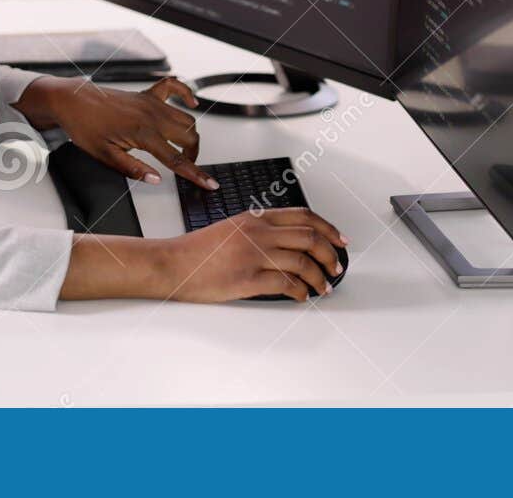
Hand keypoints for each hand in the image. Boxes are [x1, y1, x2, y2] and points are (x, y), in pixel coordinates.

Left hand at [30, 76, 215, 189]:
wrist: (72, 101)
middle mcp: (152, 115)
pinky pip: (175, 87)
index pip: (176, 159)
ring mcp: (152, 102)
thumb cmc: (85, 127)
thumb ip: (132, 169)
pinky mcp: (148, 94)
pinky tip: (191, 103)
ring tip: (183, 148)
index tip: (210, 183)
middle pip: (189, 137)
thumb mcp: (105, 156)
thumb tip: (156, 179)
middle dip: (194, 155)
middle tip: (188, 167)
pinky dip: (187, 94)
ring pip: (186, 118)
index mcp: (143, 133)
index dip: (196, 174)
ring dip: (191, 134)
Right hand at [163, 208, 348, 301]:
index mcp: (255, 218)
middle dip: (330, 254)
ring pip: (302, 261)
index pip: (303, 216)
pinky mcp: (247, 279)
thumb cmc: (198, 250)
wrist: (172, 263)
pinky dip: (300, 292)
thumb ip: (260, 230)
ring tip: (322, 287)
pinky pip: (286, 284)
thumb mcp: (232, 228)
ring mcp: (253, 255)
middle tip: (336, 267)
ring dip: (319, 276)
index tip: (340, 240)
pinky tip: (301, 296)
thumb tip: (288, 243)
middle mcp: (258, 233)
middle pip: (309, 237)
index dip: (328, 228)